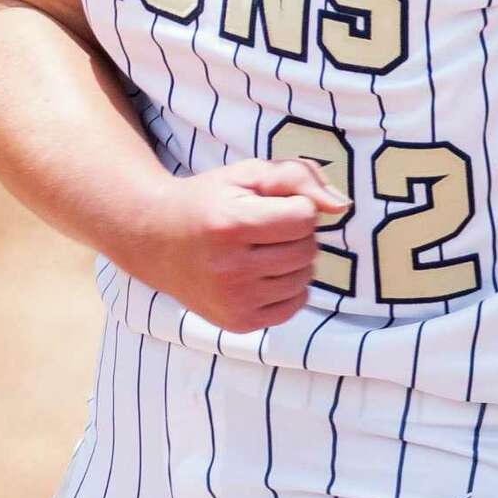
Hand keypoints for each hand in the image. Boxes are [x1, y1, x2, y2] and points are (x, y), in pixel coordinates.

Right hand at [113, 158, 349, 332]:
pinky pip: (294, 305)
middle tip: (266, 226)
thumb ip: (299, 177)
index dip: (295, 205)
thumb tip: (342, 207)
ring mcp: (233, 301)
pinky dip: (289, 287)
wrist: (155, 240)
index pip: (304, 216)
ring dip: (294, 260)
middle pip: (307, 249)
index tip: (271, 204)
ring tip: (263, 249)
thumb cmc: (209, 201)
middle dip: (297, 233)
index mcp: (230, 225)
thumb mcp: (248, 174)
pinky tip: (264, 273)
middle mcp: (230, 268)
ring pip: (304, 278)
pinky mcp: (237, 323)